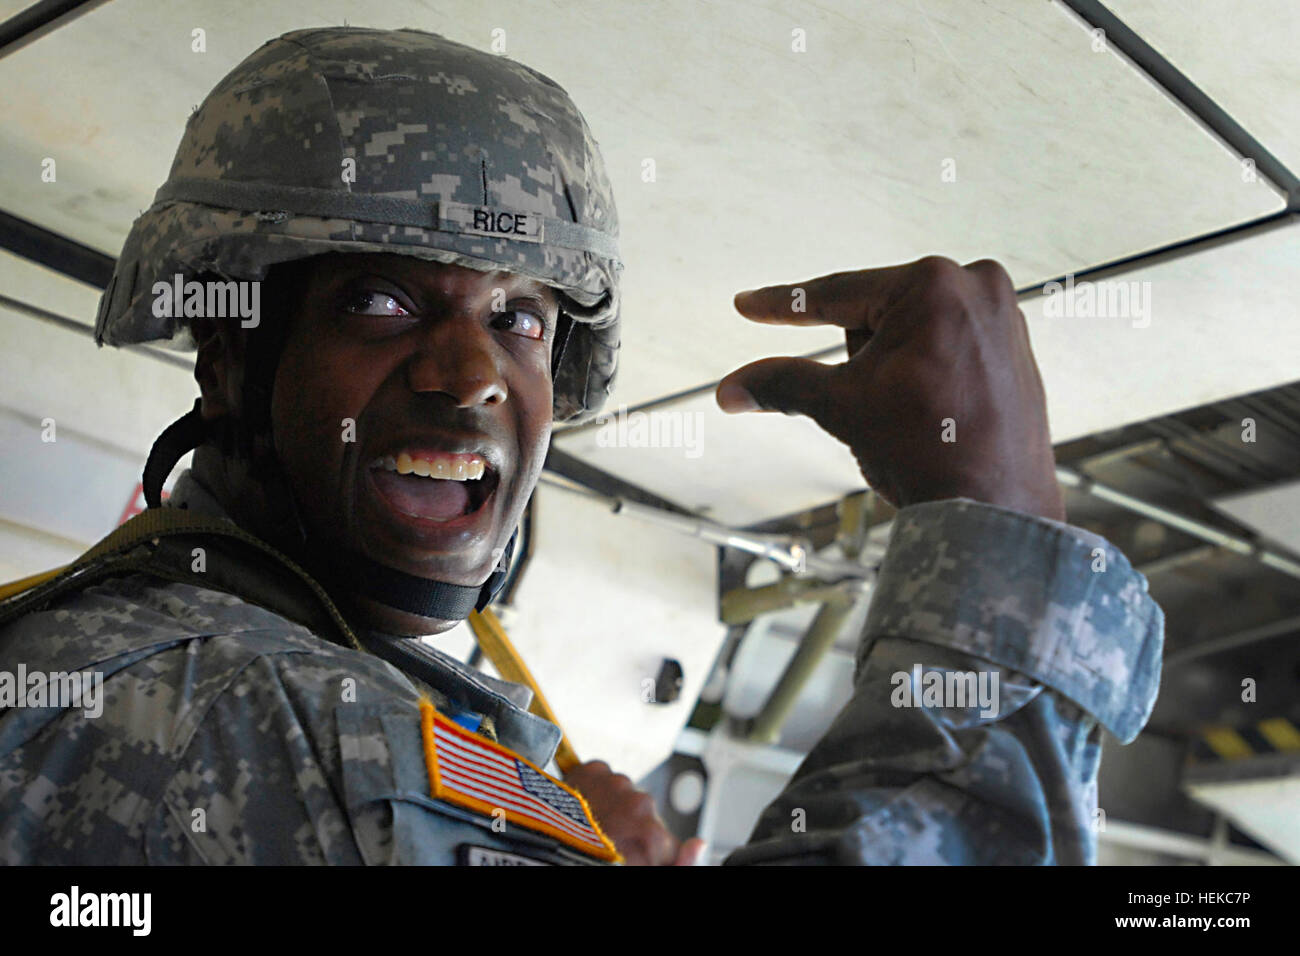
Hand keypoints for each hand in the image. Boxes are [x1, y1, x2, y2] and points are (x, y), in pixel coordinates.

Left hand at [564, 760, 707, 865]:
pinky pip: (600, 775)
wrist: (532, 841)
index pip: (666, 842)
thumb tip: (698, 844)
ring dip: (609, 807)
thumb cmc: (583, 857)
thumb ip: (678, 862)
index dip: (650, 854)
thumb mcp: (641, 866)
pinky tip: (579, 809)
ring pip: (622, 793)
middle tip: (603, 845)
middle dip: (628, 828)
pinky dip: (592, 789)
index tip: (633, 858)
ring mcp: (613, 783)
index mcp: (652, 835)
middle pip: (643, 816)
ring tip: (587, 827)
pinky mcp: (590, 769)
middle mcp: (637, 804)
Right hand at [716, 256, 1064, 521]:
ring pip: (912, 334)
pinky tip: (934, 414)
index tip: (749, 304)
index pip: (837, 294)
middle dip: (861, 358)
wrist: (992, 510)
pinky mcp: (1015, 345)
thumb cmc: (929, 453)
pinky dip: (927, 374)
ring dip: (894, 368)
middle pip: (878, 316)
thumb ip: (782, 384)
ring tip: (916, 416)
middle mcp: (975, 286)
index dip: (784, 307)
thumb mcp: (841, 406)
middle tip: (878, 405)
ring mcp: (1002, 314)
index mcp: (931, 285)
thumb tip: (731, 389)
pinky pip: (948, 348)